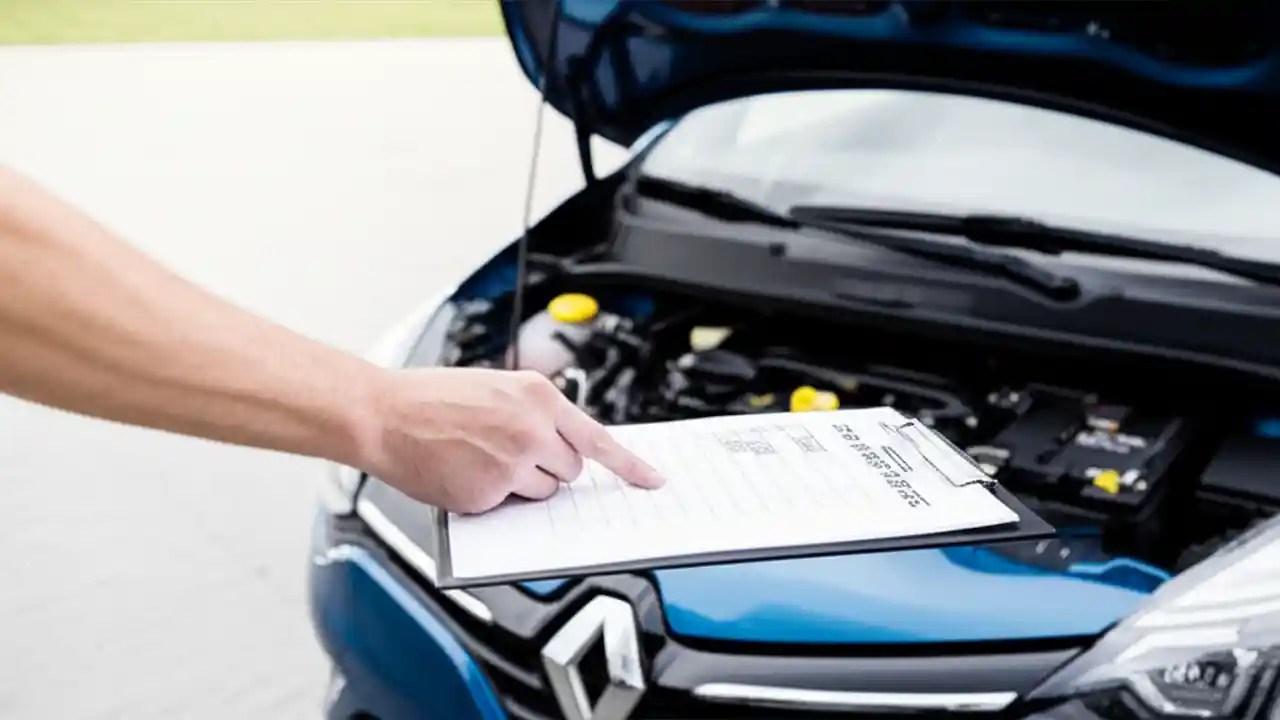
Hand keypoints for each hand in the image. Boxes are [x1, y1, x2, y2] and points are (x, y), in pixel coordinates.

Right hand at [356, 367, 664, 513]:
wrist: (384, 414)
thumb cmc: (431, 400)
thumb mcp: (497, 389)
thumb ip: (535, 413)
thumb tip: (561, 445)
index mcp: (538, 395)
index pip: (598, 438)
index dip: (630, 465)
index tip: (654, 481)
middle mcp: (533, 429)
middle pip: (572, 469)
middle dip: (550, 467)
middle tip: (512, 452)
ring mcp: (513, 464)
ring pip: (545, 491)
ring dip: (524, 484)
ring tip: (482, 459)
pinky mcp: (490, 494)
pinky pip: (509, 506)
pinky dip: (491, 497)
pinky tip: (464, 472)